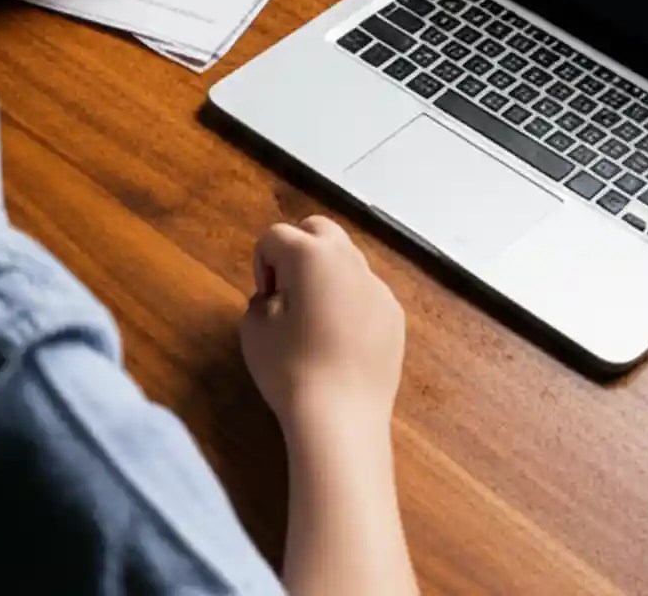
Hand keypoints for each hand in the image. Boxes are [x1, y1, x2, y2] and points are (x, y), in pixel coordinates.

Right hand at [240, 216, 405, 433]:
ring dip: (325, 275)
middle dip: (297, 250)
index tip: (265, 297)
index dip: (262, 264)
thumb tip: (277, 298)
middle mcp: (349, 261)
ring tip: (314, 319)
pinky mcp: (394, 315)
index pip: (275, 236)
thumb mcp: (253, 329)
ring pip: (347, 261)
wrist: (341, 417)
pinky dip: (350, 303)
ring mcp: (378, 287)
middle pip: (318, 230)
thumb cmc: (288, 370)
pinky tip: (341, 342)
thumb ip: (260, 299)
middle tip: (287, 291)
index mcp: (310, 255)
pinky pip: (366, 293)